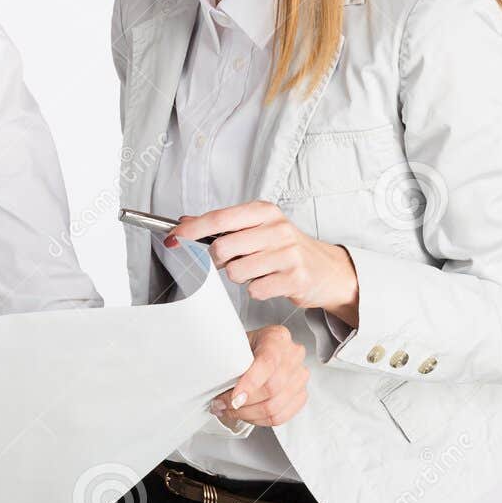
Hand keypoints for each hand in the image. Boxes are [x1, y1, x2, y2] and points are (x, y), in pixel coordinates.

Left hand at [167, 200, 358, 322]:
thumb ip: (223, 225)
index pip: (219, 218)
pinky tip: (269, 282)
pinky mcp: (294, 278)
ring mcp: (287, 253)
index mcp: (264, 212)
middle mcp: (277, 229)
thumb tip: (184, 222)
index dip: (191, 230)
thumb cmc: (286, 248)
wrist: (328, 270)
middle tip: (232, 261)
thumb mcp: (258, 228)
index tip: (173, 238)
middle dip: (218, 260)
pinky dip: (256, 290)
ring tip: (257, 271)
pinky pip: (254, 290)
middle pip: (221, 248)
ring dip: (239, 277)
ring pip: (235, 271)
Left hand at [210, 324, 308, 427]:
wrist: (259, 348)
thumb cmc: (247, 346)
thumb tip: (219, 383)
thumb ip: (232, 359)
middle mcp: (293, 355)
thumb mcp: (237, 343)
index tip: (234, 398)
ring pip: (275, 407)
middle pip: (271, 389)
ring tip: (230, 411)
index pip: (267, 363)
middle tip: (222, 404)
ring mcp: (300, 376)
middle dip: (243, 403)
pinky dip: (259, 420)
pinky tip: (246, 415)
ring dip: (248, 414)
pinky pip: (281, 416)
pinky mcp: (301, 394)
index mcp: (278, 337)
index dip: (250, 384)